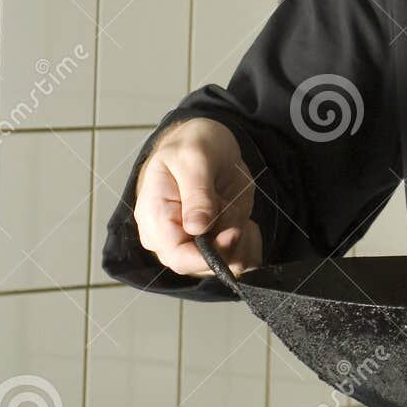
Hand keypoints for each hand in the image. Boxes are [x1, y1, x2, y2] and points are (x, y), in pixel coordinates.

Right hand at [133, 118, 262, 278]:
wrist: (210, 141)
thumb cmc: (192, 143)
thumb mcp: (195, 157)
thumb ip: (196, 193)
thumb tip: (196, 227)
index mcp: (156, 217)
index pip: (176, 256)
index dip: (205, 257)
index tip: (232, 236)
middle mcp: (172, 236)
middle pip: (203, 265)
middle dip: (230, 245)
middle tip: (238, 213)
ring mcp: (195, 241)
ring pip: (226, 263)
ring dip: (242, 241)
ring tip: (236, 206)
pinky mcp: (215, 240)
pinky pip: (239, 257)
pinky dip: (250, 243)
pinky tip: (245, 219)